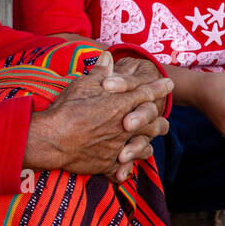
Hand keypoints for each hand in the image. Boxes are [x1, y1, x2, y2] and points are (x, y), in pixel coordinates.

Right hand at [24, 51, 171, 182]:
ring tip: (150, 144)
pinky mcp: (109, 163)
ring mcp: (119, 146)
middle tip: (165, 120)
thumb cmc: (69, 107)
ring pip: (142, 146)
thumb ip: (100, 71)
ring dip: (146, 144)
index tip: (169, 84)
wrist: (55, 138)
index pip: (146, 93)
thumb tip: (108, 56)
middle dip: (159, 120)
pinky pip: (123, 167)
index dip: (159, 88)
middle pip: (151, 122)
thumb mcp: (84, 83)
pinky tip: (126, 169)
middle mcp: (125, 125)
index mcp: (122, 103)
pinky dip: (125, 168)